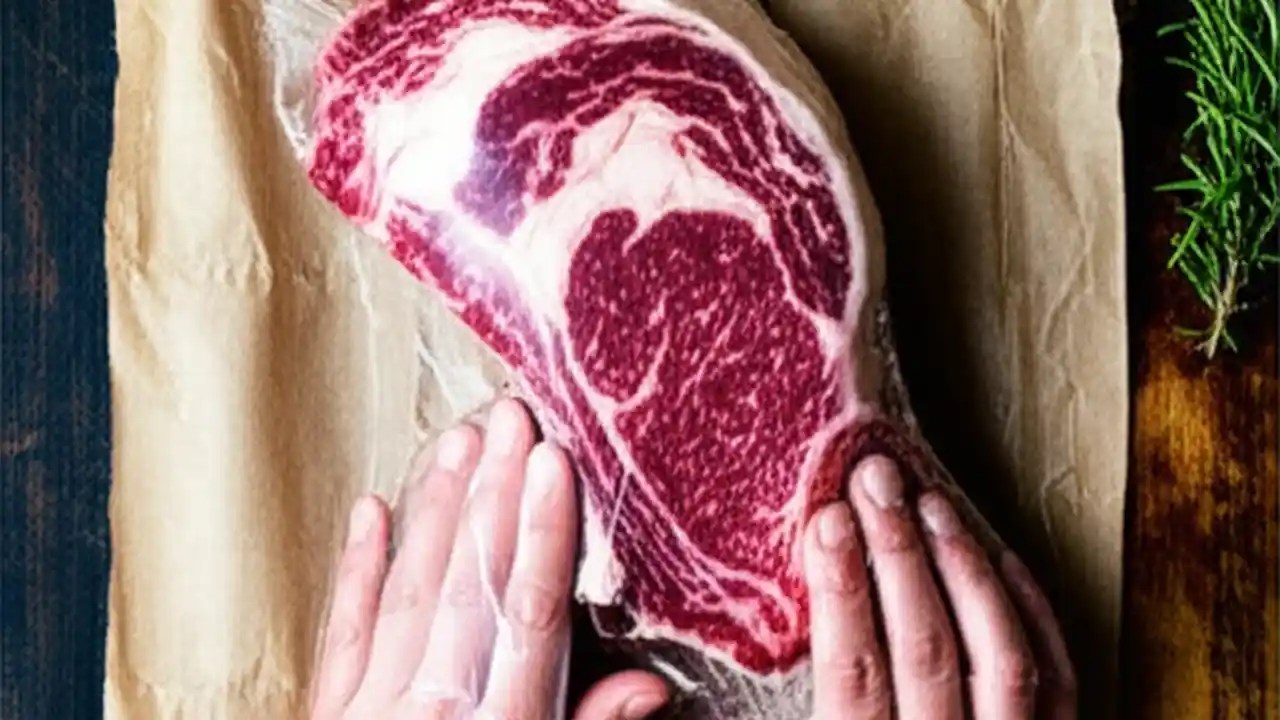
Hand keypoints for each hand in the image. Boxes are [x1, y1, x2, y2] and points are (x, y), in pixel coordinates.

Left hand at [311, 399, 668, 719]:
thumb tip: (649, 688)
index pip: (526, 614)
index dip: (541, 533)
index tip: (552, 464)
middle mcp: (432, 710)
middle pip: (468, 584)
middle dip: (491, 495)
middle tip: (509, 417)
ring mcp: (373, 709)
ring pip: (410, 591)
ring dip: (435, 511)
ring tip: (457, 441)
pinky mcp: (332, 716)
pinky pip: (343, 632)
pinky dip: (357, 569)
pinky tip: (370, 510)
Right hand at [804, 456, 1077, 718]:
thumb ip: (819, 686)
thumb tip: (785, 600)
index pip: (851, 670)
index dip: (839, 589)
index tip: (830, 520)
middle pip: (924, 648)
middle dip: (897, 553)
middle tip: (876, 481)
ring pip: (1000, 657)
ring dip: (963, 570)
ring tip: (932, 504)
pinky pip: (1056, 683)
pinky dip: (1032, 615)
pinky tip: (1000, 560)